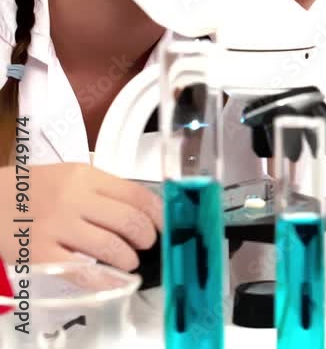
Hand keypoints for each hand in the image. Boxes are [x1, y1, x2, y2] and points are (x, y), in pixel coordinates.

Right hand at [0, 164, 161, 271]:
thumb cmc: (32, 189)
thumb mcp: (69, 175)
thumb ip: (102, 188)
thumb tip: (143, 208)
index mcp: (85, 177)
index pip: (136, 194)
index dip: (158, 214)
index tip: (163, 224)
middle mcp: (74, 200)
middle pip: (129, 221)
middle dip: (147, 238)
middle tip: (147, 244)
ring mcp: (57, 227)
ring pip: (111, 247)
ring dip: (128, 259)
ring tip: (129, 262)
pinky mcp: (41, 254)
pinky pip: (82, 272)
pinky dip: (105, 280)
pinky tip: (115, 281)